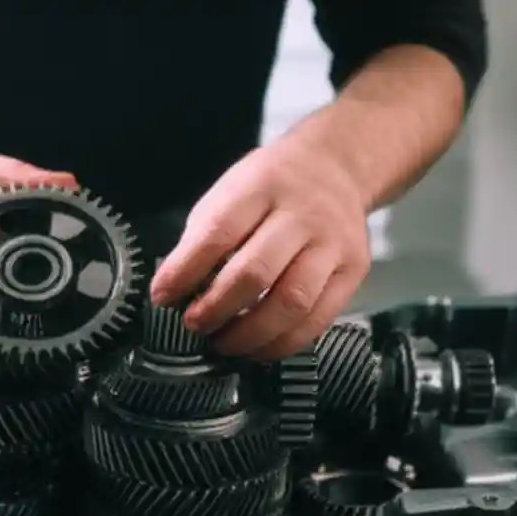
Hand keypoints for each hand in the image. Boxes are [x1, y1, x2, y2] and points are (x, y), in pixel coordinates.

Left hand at [149, 136, 370, 359]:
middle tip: (194, 324)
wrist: (336, 167)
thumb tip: (175, 290)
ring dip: (250, 334)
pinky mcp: (354, 270)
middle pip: (256, 272)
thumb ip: (204, 237)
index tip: (163, 296)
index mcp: (262, 186)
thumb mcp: (231, 191)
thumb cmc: (272, 186)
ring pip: (292, 302)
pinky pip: (318, 319)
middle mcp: (302, 214)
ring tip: (224, 343)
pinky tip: (259, 347)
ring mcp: (333, 243)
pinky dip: (283, 343)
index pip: (218, 233)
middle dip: (216, 308)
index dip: (185, 271)